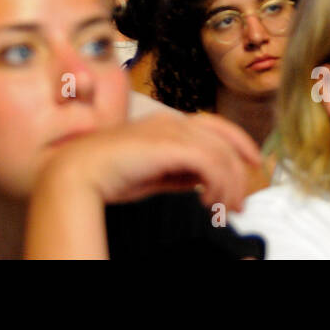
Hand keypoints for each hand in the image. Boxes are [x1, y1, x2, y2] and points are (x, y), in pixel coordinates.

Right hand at [37, 111, 261, 210]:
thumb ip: (177, 173)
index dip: (238, 142)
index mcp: (165, 123)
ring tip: (223, 208)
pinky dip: (217, 184)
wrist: (78, 171)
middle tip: (238, 203)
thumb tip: (202, 180)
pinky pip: (210, 163)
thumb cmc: (106, 173)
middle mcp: (171, 122)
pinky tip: (208, 203)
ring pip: (220, 153)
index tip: (252, 164)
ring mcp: (170, 130)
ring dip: (229, 184)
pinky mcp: (170, 145)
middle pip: (222, 139)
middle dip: (239, 172)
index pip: (214, 125)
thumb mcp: (152, 174)